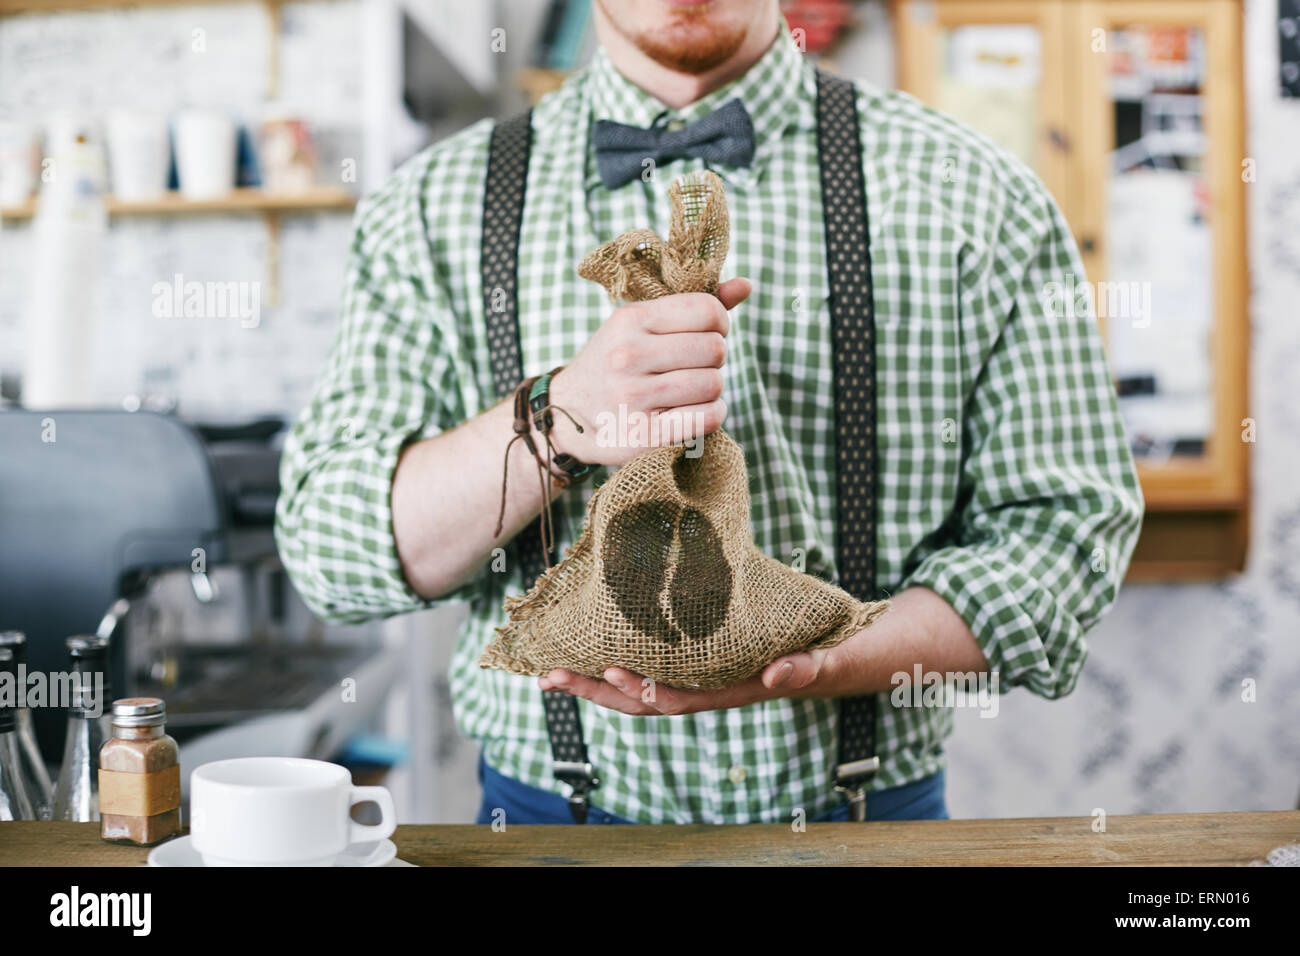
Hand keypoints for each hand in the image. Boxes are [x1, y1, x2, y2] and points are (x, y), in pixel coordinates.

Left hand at [537, 647, 834, 715]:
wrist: (857, 655)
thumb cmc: (845, 656)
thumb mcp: (831, 661)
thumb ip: (807, 668)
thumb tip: (776, 673)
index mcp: (738, 689)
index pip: (682, 698)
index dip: (645, 688)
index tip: (609, 669)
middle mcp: (715, 688)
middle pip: (647, 700)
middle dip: (597, 690)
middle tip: (549, 676)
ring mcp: (709, 678)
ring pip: (645, 688)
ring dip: (598, 682)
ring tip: (554, 670)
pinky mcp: (707, 662)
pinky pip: (658, 669)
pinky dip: (624, 663)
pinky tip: (597, 651)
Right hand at [547, 277, 751, 466]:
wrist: (568, 412)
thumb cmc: (617, 361)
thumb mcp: (641, 325)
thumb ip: (695, 305)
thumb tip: (747, 285)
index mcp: (630, 319)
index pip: (708, 310)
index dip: (720, 322)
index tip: (706, 334)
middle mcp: (628, 355)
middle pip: (715, 349)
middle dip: (714, 359)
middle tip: (695, 366)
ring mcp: (633, 397)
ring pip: (713, 385)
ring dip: (712, 389)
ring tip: (691, 390)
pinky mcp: (643, 436)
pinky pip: (707, 418)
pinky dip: (712, 414)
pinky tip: (695, 412)